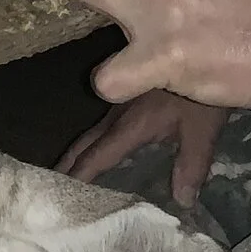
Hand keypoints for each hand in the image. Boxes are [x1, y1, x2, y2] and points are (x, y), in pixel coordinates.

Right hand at [56, 89, 227, 205]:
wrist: (204, 49)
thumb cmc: (203, 93)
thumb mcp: (202, 130)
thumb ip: (191, 165)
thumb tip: (182, 202)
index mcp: (130, 125)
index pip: (95, 157)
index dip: (76, 178)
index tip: (57, 197)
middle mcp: (116, 115)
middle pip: (82, 144)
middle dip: (64, 167)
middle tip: (46, 192)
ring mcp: (118, 105)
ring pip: (88, 133)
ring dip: (72, 154)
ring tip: (59, 177)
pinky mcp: (125, 97)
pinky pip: (100, 124)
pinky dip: (89, 141)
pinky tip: (91, 151)